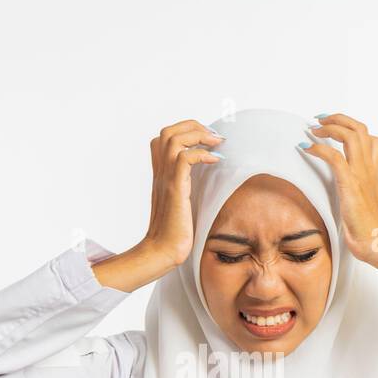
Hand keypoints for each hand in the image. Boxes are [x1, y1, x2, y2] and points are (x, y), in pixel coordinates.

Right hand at [143, 119, 224, 264]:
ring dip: (198, 135)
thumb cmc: (174, 233)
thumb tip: (207, 182)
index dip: (185, 132)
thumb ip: (187, 189)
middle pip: (168, 131)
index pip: (163, 139)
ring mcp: (166, 179)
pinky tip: (215, 161)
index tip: (206, 141)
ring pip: (174, 138)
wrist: (162, 251)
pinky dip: (202, 153)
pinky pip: (184, 158)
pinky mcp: (175, 189)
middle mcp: (161, 173)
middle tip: (213, 137)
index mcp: (161, 175)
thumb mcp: (182, 204)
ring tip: (216, 143)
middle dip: (193, 126)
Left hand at [300, 113, 377, 292]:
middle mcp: (371, 169)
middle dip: (338, 119)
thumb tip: (346, 191)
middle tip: (320, 120)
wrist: (377, 243)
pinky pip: (334, 156)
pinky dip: (318, 148)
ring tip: (312, 129)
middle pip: (360, 129)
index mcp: (376, 172)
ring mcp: (362, 175)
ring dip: (329, 128)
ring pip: (350, 136)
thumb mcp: (366, 205)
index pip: (373, 139)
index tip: (335, 127)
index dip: (353, 128)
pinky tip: (306, 148)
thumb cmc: (370, 230)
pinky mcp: (350, 184)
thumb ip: (359, 191)